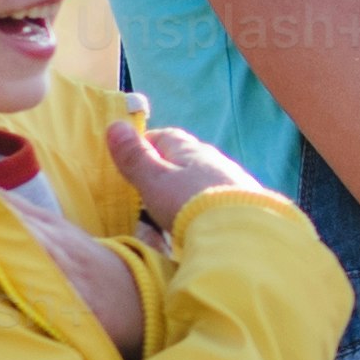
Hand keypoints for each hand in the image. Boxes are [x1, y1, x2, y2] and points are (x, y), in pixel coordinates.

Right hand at [107, 118, 259, 232]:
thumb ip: (135, 157)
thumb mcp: (155, 180)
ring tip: (167, 213)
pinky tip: (195, 223)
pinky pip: (214, 201)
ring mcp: (232, 182)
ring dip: (183, 192)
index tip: (128, 161)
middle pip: (183, 159)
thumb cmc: (191, 203)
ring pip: (199, 181)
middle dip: (164, 171)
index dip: (144, 145)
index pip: (164, 136)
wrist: (243, 234)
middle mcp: (214, 160)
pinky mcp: (244, 206)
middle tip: (144, 192)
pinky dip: (200, 208)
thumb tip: (116, 125)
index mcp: (191, 149)